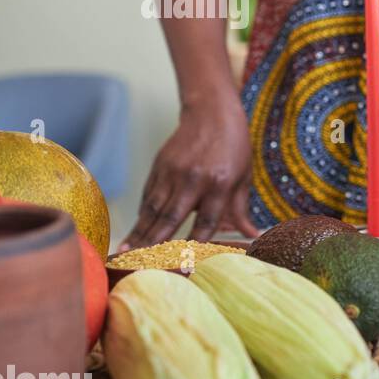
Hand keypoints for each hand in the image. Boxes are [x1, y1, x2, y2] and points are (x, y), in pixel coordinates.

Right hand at [121, 98, 257, 249]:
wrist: (212, 112)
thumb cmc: (234, 147)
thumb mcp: (244, 177)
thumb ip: (241, 210)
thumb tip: (253, 236)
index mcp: (220, 184)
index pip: (205, 222)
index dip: (194, 246)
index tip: (183, 267)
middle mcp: (194, 179)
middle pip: (170, 217)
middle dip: (153, 243)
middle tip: (137, 263)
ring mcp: (173, 171)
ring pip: (153, 207)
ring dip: (139, 231)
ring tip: (126, 252)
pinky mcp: (159, 165)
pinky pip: (149, 194)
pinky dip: (143, 213)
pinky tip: (135, 230)